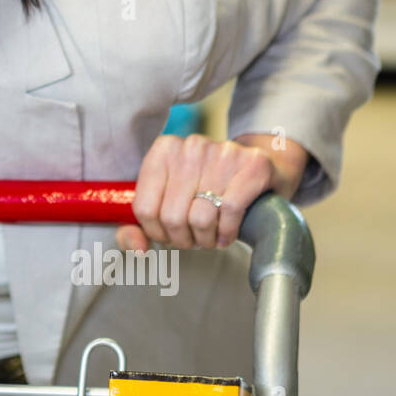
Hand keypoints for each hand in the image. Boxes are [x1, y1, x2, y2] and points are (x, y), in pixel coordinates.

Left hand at [118, 133, 297, 252]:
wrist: (257, 167)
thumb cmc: (208, 186)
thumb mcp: (170, 196)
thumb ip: (141, 224)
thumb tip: (138, 247)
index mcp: (163, 150)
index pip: (144, 208)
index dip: (156, 232)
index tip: (168, 236)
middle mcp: (191, 147)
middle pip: (172, 216)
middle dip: (182, 239)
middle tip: (193, 240)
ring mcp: (223, 153)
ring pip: (200, 217)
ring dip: (205, 239)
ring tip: (209, 237)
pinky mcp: (252, 164)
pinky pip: (230, 212)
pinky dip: (227, 232)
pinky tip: (226, 234)